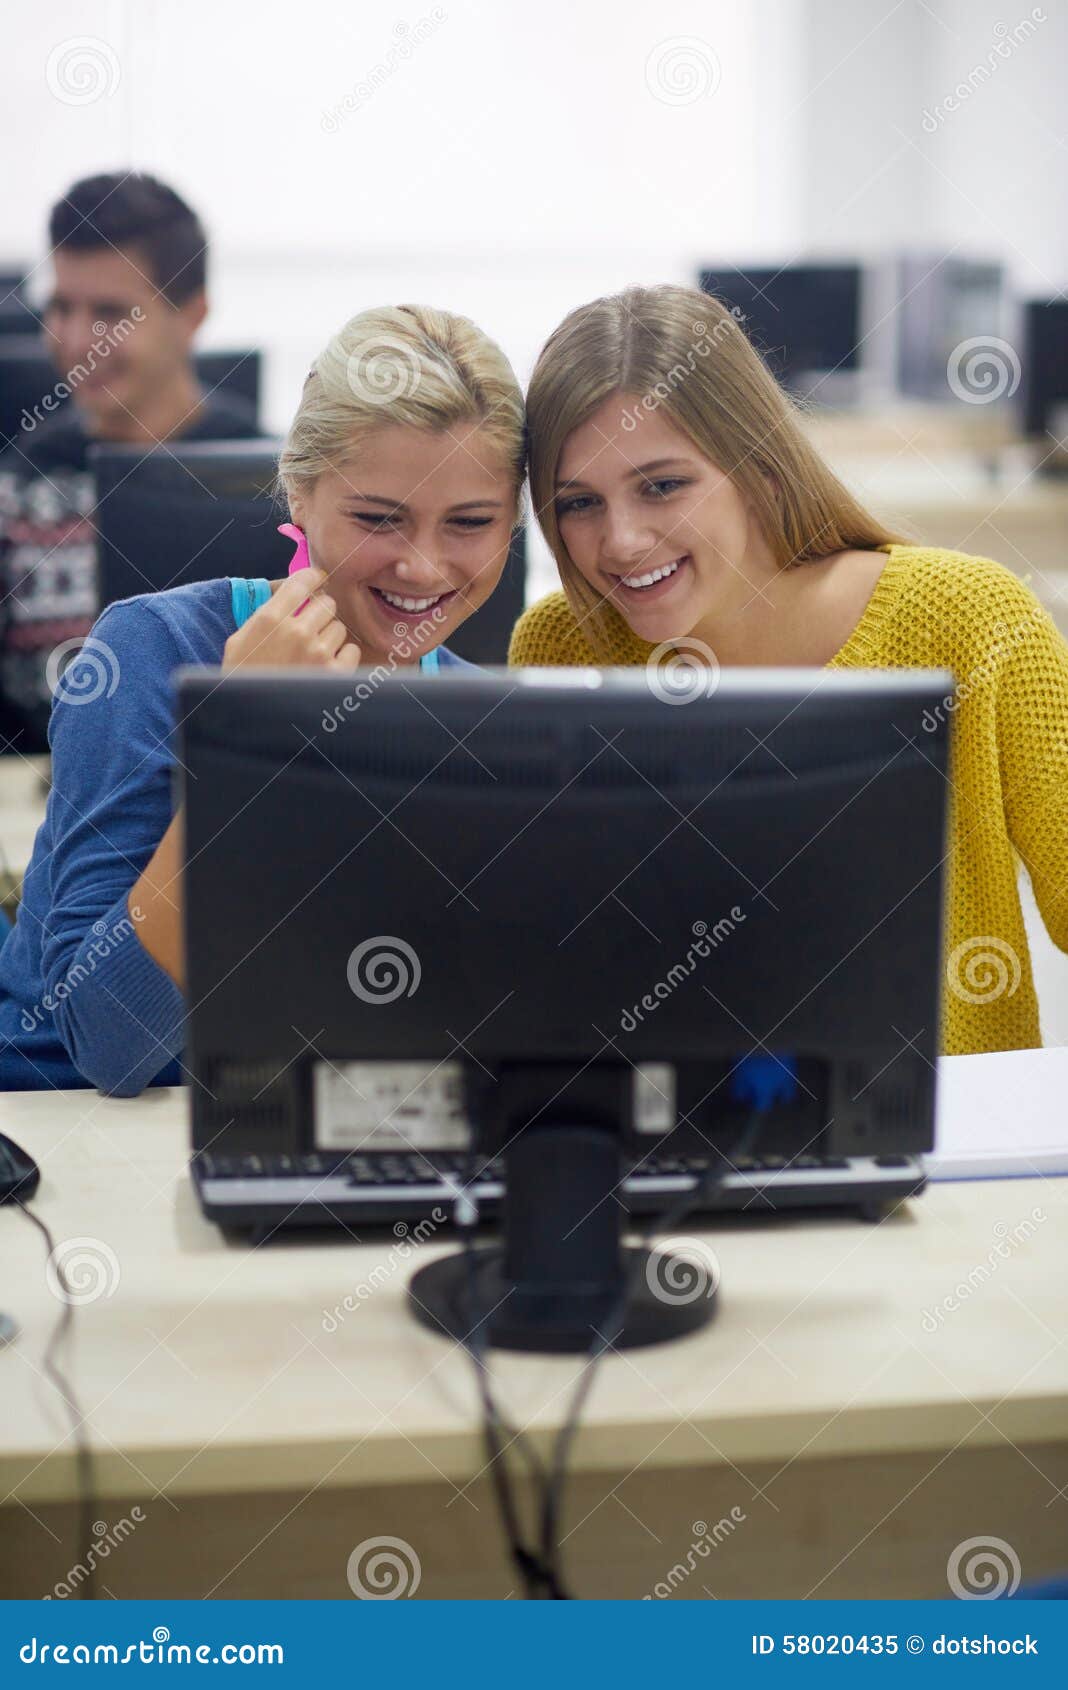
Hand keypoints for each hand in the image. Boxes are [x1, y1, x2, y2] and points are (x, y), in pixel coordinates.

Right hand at [222, 570, 361, 672]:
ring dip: (330, 638)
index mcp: (269, 619)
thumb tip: (289, 591)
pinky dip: (342, 657)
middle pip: (327, 604)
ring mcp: (317, 652)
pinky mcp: (335, 673)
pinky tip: (326, 667)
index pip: (302, 580)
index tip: (319, 580)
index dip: (314, 577)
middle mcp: (296, 631)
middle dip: (321, 614)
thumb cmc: (243, 679)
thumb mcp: (239, 641)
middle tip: (312, 628)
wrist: (255, 720)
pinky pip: (351, 651)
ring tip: (314, 654)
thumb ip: (264, 614)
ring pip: (339, 628)